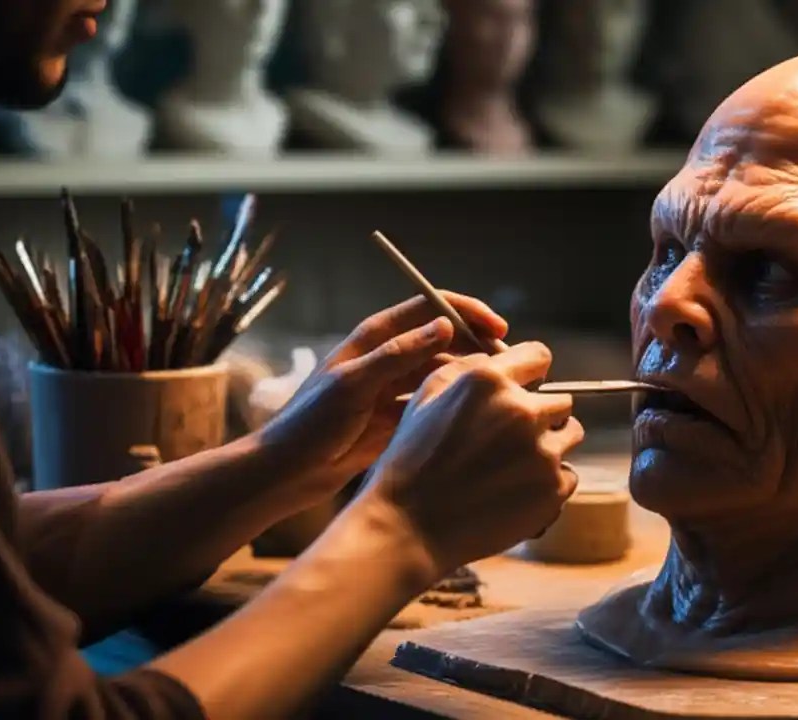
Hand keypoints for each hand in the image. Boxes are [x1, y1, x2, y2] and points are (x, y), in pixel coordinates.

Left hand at [259, 292, 508, 499]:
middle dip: (479, 347)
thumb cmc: (309, 424)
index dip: (467, 312)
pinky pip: (436, 404)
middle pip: (444, 340)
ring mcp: (395, 388)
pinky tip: (481, 420)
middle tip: (513, 368)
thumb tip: (445, 325)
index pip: (430, 307)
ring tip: (503, 395)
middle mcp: (388, 357)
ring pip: (444, 374)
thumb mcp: (352, 385)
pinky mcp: (399, 419)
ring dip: (472, 379)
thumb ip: (398, 355)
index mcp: (375, 338)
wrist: (285, 473)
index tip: (499, 329)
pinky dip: (458, 407)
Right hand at [363, 343, 584, 575]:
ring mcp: (542, 452)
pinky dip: (549, 482)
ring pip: (570, 435)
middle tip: (510, 438)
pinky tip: (517, 490)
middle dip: (542, 414)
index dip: (531, 372)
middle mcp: (522, 411)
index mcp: (490, 381)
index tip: (525, 388)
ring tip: (514, 465)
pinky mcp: (553, 489)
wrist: (410, 525)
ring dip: (550, 445)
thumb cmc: (412, 460)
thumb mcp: (427, 396)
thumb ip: (470, 367)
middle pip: (562, 401)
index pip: (540, 356)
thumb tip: (502, 358)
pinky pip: (569, 475)